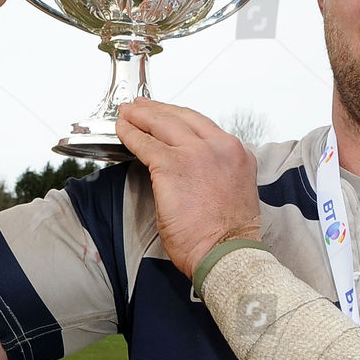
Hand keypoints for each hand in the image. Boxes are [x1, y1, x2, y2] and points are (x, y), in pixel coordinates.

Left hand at [115, 100, 262, 278]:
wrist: (226, 252)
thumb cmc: (229, 237)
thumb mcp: (235, 191)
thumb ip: (218, 172)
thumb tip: (194, 171)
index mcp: (237, 154)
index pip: (202, 125)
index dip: (179, 117)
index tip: (166, 114)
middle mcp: (219, 147)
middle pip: (181, 118)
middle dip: (156, 110)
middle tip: (140, 107)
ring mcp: (195, 153)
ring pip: (162, 124)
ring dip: (140, 117)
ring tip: (126, 114)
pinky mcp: (171, 164)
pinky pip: (145, 143)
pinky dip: (131, 135)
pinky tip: (122, 131)